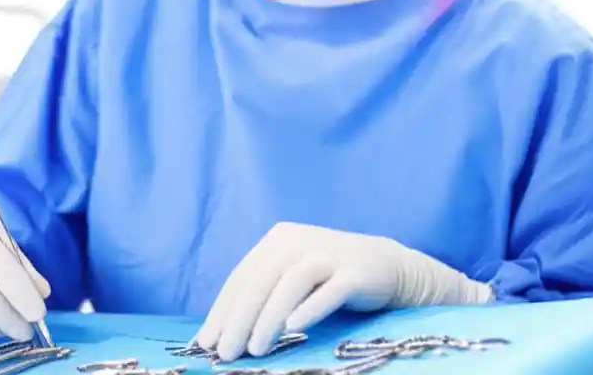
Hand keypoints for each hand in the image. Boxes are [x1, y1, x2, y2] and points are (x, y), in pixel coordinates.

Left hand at [195, 222, 492, 361]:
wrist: (387, 266)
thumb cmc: (328, 279)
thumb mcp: (291, 279)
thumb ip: (263, 295)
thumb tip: (223, 332)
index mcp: (277, 241)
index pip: (241, 278)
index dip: (221, 311)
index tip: (205, 342)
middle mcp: (297, 241)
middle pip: (260, 281)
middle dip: (238, 320)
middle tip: (224, 352)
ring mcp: (327, 254)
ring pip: (290, 284)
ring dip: (268, 318)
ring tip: (254, 349)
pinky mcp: (355, 272)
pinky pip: (328, 291)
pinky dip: (309, 308)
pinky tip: (294, 329)